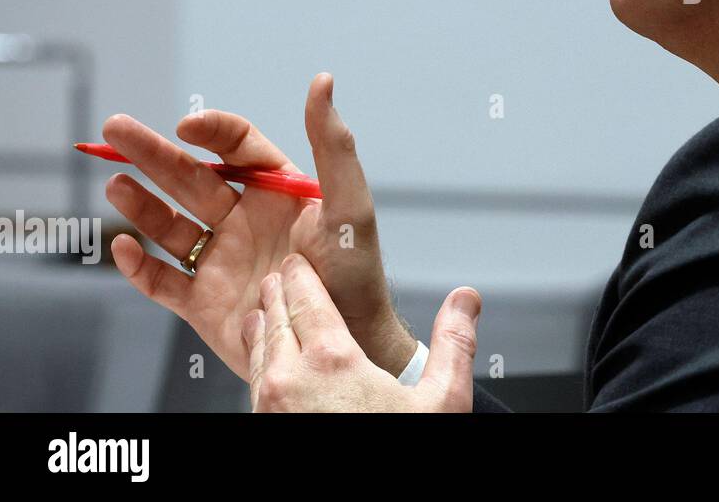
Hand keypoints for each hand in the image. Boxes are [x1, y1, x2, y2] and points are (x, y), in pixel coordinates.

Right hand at [103, 73, 415, 380]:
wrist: (348, 343)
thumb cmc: (356, 272)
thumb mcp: (349, 205)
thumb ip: (333, 145)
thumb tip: (322, 80)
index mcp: (278, 192)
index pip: (237, 148)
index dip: (211, 132)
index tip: (186, 126)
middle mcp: (245, 221)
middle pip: (191, 178)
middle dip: (152, 153)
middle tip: (114, 129)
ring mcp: (222, 261)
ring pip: (170, 225)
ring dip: (141, 205)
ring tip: (115, 184)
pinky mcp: (206, 304)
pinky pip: (162, 282)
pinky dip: (138, 267)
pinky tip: (123, 247)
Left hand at [244, 253, 478, 412]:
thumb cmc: (405, 457)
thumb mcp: (442, 403)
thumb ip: (454, 343)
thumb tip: (466, 298)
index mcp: (332, 361)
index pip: (306, 298)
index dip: (300, 275)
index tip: (296, 261)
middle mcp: (289, 381)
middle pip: (274, 321)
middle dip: (277, 295)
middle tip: (278, 278)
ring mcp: (267, 412)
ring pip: (256, 356)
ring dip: (262, 330)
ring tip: (264, 315)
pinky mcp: (261, 433)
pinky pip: (252, 389)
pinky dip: (258, 366)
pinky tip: (266, 368)